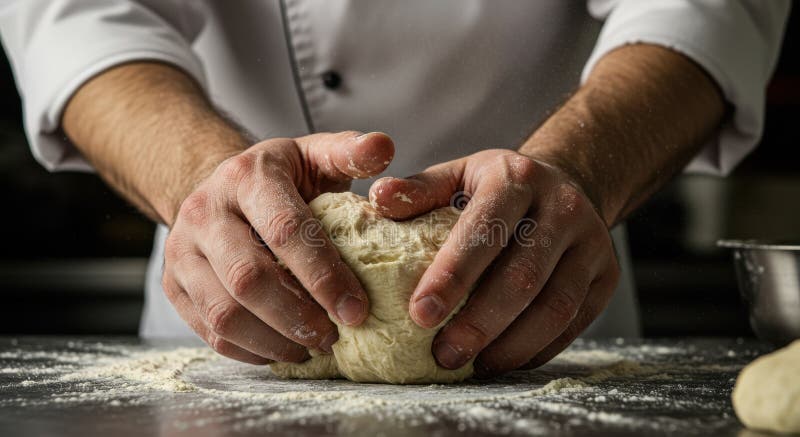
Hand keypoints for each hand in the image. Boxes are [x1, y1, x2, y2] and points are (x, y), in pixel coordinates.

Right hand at [162, 131, 393, 363]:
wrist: (220, 188)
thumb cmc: (280, 178)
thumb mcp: (314, 154)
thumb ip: (349, 152)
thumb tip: (383, 145)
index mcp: (247, 177)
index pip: (286, 231)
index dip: (323, 275)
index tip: (356, 308)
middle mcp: (205, 211)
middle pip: (248, 279)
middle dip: (297, 317)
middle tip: (334, 336)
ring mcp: (181, 251)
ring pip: (224, 313)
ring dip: (275, 341)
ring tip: (312, 348)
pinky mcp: (173, 284)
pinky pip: (209, 331)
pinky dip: (250, 350)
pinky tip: (283, 349)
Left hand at [369, 149, 618, 375]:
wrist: (565, 186)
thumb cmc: (495, 189)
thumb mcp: (457, 176)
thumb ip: (419, 191)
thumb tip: (378, 199)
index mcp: (518, 177)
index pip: (485, 230)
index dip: (452, 275)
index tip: (419, 314)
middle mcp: (563, 206)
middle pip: (523, 276)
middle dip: (479, 323)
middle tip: (443, 354)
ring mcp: (593, 243)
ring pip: (555, 307)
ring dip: (510, 346)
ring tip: (472, 366)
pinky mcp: (606, 276)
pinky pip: (573, 323)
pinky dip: (536, 350)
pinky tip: (502, 360)